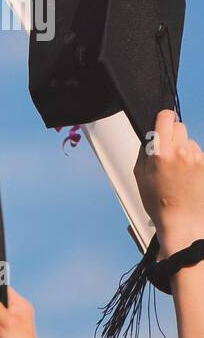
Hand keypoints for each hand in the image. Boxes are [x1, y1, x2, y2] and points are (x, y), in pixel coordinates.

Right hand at [135, 110, 203, 256]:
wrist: (183, 220)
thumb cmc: (158, 201)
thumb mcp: (139, 174)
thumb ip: (145, 150)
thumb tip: (150, 135)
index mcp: (160, 152)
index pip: (166, 117)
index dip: (162, 119)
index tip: (161, 124)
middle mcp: (181, 151)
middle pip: (179, 126)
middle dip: (172, 134)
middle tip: (167, 150)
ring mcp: (197, 158)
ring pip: (189, 140)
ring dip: (184, 148)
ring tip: (178, 169)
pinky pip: (198, 154)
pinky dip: (193, 160)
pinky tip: (188, 176)